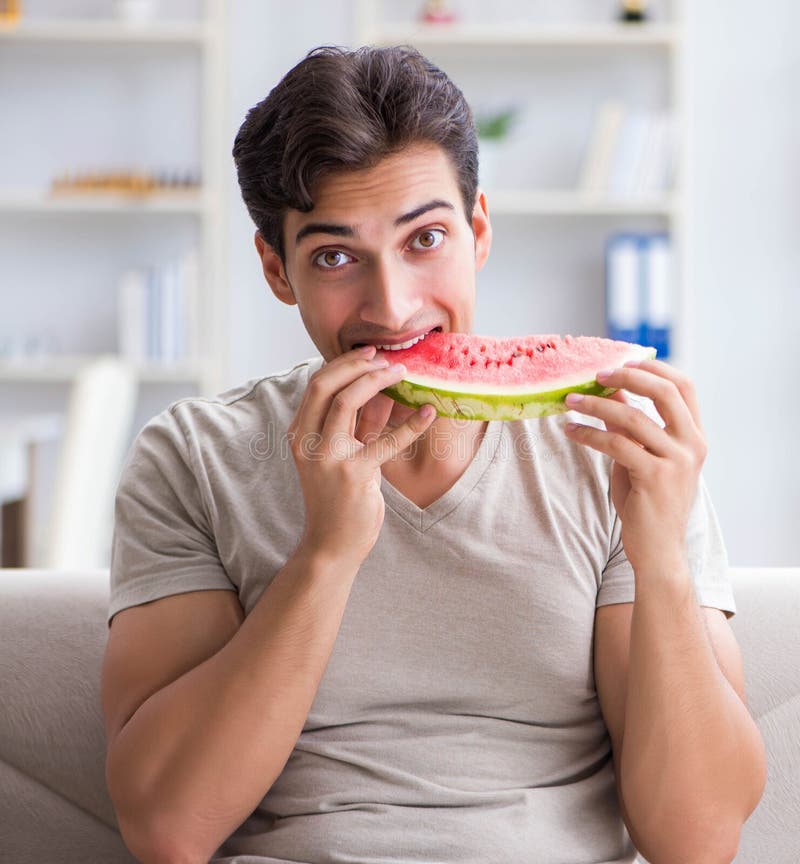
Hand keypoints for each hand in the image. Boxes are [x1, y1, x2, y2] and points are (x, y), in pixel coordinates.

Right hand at [289, 346, 434, 567]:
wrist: (332, 543)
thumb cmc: (338, 497)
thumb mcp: (340, 454)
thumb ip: (354, 424)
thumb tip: (378, 387)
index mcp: (299, 433)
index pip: (317, 384)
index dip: (344, 363)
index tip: (370, 354)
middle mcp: (306, 441)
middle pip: (325, 384)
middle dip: (357, 365)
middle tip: (386, 359)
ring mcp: (327, 457)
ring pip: (347, 402)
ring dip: (377, 381)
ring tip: (402, 374)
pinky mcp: (353, 475)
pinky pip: (386, 441)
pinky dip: (411, 424)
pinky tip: (428, 412)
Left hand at [563, 358, 706, 572]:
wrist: (658, 550)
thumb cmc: (648, 503)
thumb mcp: (639, 457)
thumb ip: (630, 426)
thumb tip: (612, 389)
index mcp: (694, 436)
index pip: (684, 387)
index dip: (655, 368)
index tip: (624, 360)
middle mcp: (692, 445)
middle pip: (665, 392)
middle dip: (628, 376)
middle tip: (596, 375)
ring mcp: (677, 461)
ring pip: (633, 418)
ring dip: (596, 405)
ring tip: (570, 401)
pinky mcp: (655, 477)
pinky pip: (616, 444)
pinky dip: (589, 434)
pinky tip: (570, 430)